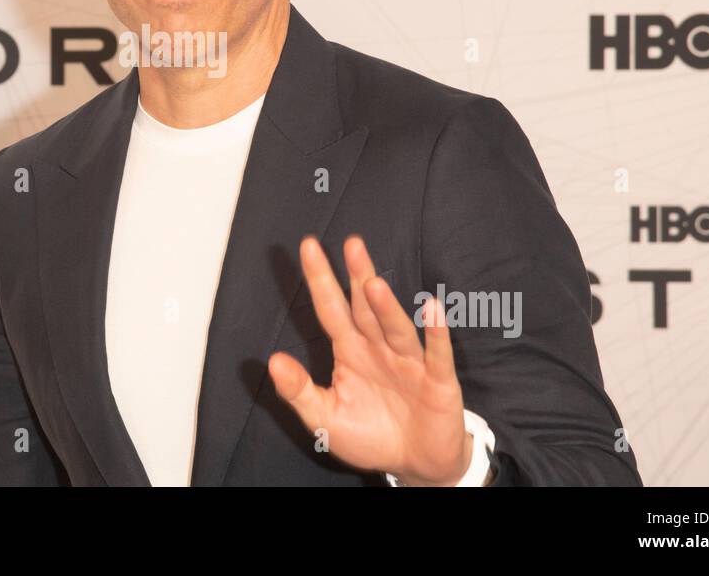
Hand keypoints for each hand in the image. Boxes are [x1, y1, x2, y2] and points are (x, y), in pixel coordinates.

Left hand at [268, 234, 470, 485]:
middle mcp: (379, 348)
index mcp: (351, 351)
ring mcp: (409, 362)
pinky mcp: (437, 381)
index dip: (320, 279)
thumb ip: (299, 390)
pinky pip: (436, 354)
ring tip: (373, 283)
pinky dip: (436, 333)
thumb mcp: (325, 417)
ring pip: (395, 328)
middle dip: (358, 276)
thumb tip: (272, 361)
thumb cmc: (371, 436)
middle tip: (351, 243)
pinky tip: (432, 309)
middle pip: (365, 307)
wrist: (415, 465)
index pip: (331, 308)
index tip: (309, 246)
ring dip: (386, 307)